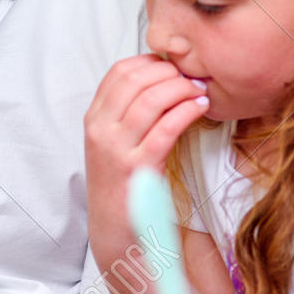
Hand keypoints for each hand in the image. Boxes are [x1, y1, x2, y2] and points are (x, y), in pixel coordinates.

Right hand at [83, 54, 208, 242]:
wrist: (113, 231)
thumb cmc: (121, 184)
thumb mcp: (114, 143)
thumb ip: (127, 113)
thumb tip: (161, 79)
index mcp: (93, 118)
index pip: (118, 71)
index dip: (149, 62)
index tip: (172, 66)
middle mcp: (99, 130)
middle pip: (135, 80)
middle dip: (169, 72)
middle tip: (191, 77)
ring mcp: (116, 149)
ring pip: (150, 100)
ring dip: (180, 89)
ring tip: (199, 91)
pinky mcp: (138, 168)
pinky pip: (165, 129)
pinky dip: (186, 112)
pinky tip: (200, 108)